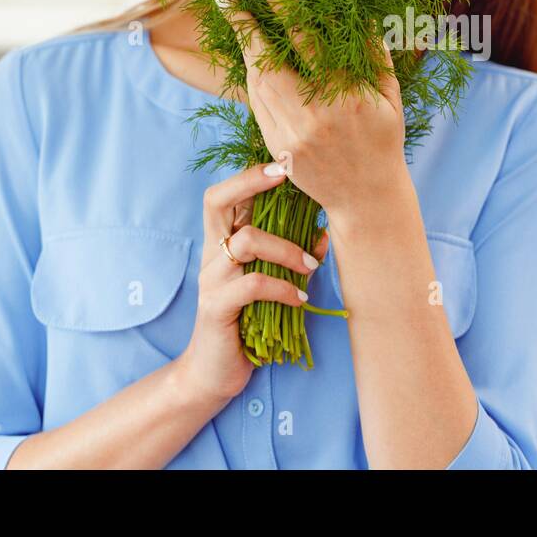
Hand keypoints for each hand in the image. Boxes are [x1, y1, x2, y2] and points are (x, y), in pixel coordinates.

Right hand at [174, 161, 329, 410]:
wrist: (214, 373)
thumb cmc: (248, 323)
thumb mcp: (274, 284)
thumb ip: (293, 256)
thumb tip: (325, 234)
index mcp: (223, 243)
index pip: (223, 195)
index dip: (249, 175)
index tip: (284, 163)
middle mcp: (212, 254)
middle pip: (216, 201)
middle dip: (251, 183)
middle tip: (287, 179)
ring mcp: (211, 279)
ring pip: (246, 242)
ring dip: (287, 249)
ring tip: (311, 267)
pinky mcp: (216, 307)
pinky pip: (252, 285)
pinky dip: (282, 288)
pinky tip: (299, 298)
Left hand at [214, 0, 410, 223]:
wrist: (366, 196)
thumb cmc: (383, 139)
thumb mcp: (389, 95)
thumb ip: (375, 54)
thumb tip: (361, 14)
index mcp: (346, 95)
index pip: (307, 41)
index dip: (284, 10)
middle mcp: (314, 115)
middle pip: (267, 62)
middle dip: (243, 26)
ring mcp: (292, 135)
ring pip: (257, 84)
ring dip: (244, 51)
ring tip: (239, 25)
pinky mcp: (278, 149)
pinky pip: (258, 107)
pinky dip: (253, 81)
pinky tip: (253, 62)